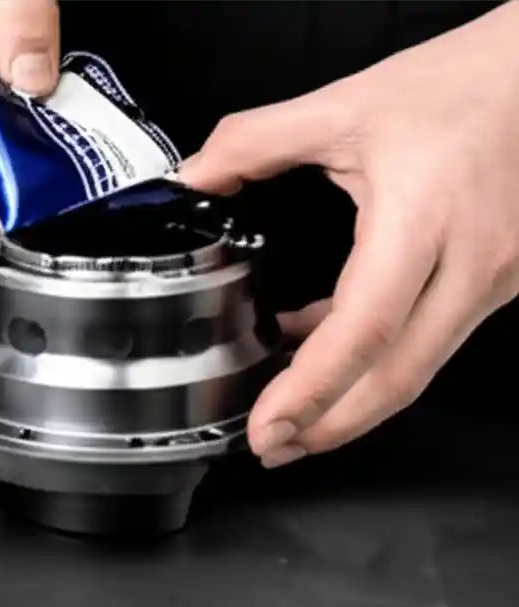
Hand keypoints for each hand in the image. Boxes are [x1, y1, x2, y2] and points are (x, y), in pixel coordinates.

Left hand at [179, 3, 518, 467]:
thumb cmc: (459, 87)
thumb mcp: (343, 105)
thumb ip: (252, 142)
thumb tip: (191, 179)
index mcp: (424, 220)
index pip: (366, 327)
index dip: (314, 387)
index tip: (268, 424)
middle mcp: (470, 265)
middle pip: (398, 376)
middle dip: (329, 425)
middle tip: (269, 446)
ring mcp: (494, 283)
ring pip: (418, 368)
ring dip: (352, 403)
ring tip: (288, 416)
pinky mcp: (498, 285)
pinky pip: (431, 341)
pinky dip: (376, 360)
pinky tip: (323, 348)